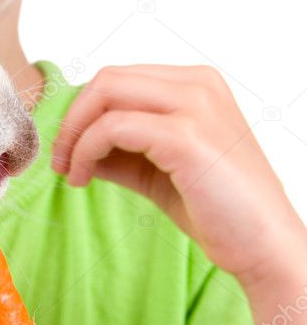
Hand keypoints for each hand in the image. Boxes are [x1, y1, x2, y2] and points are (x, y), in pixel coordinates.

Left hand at [50, 65, 305, 292]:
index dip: (83, 111)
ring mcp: (195, 106)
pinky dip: (85, 150)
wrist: (264, 246)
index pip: (119, 78)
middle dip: (73, 118)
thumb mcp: (159, 169)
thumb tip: (73, 145)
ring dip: (74, 135)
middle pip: (107, 78)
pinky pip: (112, 128)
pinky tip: (82, 178)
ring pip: (105, 94)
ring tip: (70, 172)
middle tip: (60, 159)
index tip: (68, 149)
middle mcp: (198, 84)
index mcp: (197, 84)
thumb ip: (121, 150)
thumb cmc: (217, 210)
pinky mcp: (186, 137)